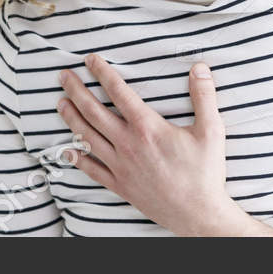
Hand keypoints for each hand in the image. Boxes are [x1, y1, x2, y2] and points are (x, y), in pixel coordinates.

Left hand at [55, 54, 272, 235]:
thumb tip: (199, 68)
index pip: (119, 92)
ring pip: (87, 138)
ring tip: (60, 103)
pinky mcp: (120, 185)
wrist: (198, 213)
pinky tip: (67, 151)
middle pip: (94, 112)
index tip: (91, 60)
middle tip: (63, 76)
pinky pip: (92, 169)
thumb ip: (204, 96)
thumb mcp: (212, 130)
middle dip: (76, 91)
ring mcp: (121, 166)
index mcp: (147, 127)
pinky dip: (77, 158)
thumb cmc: (205, 173)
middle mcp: (128, 144)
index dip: (103, 73)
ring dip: (71, 118)